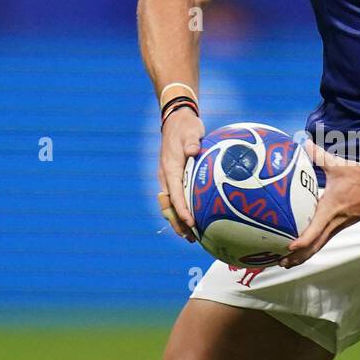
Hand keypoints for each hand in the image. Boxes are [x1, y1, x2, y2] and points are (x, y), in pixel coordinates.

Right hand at [158, 109, 204, 238]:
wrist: (176, 121)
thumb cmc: (186, 126)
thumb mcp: (191, 130)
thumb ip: (192, 141)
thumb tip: (193, 149)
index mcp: (170, 168)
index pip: (175, 194)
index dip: (182, 210)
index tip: (191, 223)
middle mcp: (166, 176)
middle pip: (169, 206)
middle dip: (177, 223)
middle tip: (190, 238)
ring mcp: (168, 178)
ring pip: (170, 205)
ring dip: (178, 221)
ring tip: (190, 237)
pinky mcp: (173, 178)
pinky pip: (175, 199)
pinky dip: (181, 211)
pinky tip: (194, 220)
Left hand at [280, 138, 359, 266]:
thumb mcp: (338, 165)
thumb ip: (319, 156)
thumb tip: (304, 143)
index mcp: (331, 208)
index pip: (315, 229)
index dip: (302, 240)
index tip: (288, 247)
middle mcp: (335, 222)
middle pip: (315, 245)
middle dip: (297, 256)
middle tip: (279, 262)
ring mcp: (339, 226)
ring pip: (319, 245)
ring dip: (304, 255)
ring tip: (286, 262)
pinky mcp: (342, 226)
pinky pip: (324, 240)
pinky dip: (312, 247)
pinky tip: (303, 249)